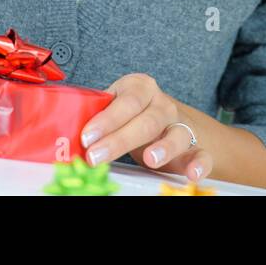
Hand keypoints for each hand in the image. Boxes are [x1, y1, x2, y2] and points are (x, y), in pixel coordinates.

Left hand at [79, 73, 211, 181]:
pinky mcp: (196, 146)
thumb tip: (63, 134)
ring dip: (163, 147)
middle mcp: (162, 105)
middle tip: (96, 157)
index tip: (87, 137)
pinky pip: (202, 154)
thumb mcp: (117, 109)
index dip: (106, 119)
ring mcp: (181, 125)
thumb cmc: (134, 115)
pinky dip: (200, 164)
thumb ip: (99, 118)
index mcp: (139, 89)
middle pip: (145, 121)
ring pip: (175, 135)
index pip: (124, 102)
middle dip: (119, 140)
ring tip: (149, 159)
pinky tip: (192, 175)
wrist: (172, 120)